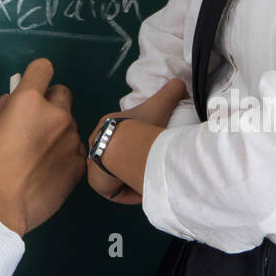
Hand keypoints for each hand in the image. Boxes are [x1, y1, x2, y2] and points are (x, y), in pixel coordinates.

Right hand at [0, 58, 85, 236]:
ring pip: (68, 122)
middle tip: (33, 122)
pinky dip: (63, 151)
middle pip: (61, 93)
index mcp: (28, 101)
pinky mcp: (78, 164)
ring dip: (56, 129)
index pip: (43, 68)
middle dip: (48, 101)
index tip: (29, 88)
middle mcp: (55, 114)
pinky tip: (47, 168)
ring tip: (39, 152)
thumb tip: (10, 104)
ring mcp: (71, 140)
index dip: (35, 75)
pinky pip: (74, 147)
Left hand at [86, 78, 188, 204]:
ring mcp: (94, 165)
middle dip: (137, 163)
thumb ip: (170, 92)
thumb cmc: (138, 128)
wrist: (122, 148)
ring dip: (134, 178)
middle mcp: (97, 144)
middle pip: (120, 157)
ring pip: (119, 175)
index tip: (153, 149)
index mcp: (107, 126)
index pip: (123, 138)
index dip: (140, 144)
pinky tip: (143, 188)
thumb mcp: (158, 105)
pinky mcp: (97, 183)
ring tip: (151, 177)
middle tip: (153, 166)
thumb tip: (182, 84)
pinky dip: (130, 192)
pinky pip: (116, 191)